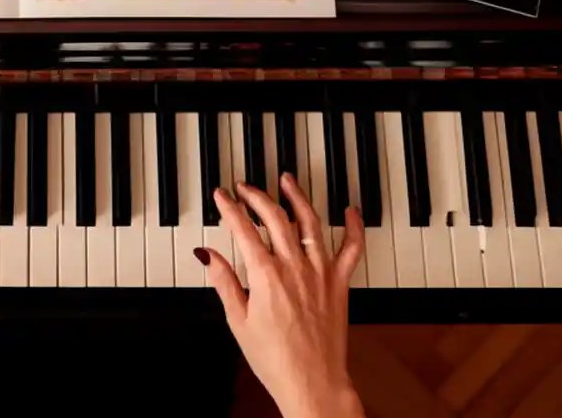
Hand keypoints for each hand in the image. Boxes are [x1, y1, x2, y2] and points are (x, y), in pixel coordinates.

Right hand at [197, 174, 365, 417]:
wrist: (312, 382)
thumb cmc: (275, 358)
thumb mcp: (238, 320)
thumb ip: (224, 282)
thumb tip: (207, 255)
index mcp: (266, 276)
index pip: (243, 230)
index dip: (230, 208)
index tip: (222, 196)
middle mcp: (294, 267)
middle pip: (275, 218)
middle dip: (257, 197)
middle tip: (245, 187)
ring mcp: (320, 272)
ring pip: (310, 223)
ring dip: (297, 197)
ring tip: (287, 181)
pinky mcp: (339, 283)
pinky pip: (352, 249)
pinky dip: (353, 227)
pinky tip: (350, 210)